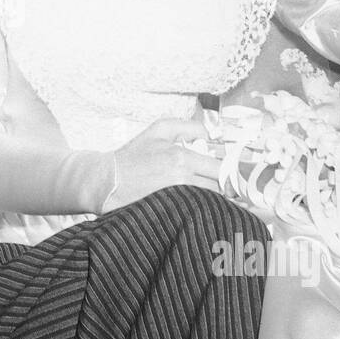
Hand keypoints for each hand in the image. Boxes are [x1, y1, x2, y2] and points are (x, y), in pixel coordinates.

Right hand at [102, 116, 224, 212]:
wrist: (107, 180)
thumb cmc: (132, 156)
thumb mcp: (159, 129)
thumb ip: (188, 126)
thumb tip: (211, 134)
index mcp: (182, 157)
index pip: (220, 169)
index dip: (229, 172)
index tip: (232, 174)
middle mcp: (182, 179)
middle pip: (219, 188)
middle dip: (224, 187)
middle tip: (225, 186)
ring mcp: (177, 198)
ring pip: (209, 201)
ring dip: (213, 199)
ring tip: (210, 196)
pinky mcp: (171, 211)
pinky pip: (195, 211)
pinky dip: (200, 208)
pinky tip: (197, 206)